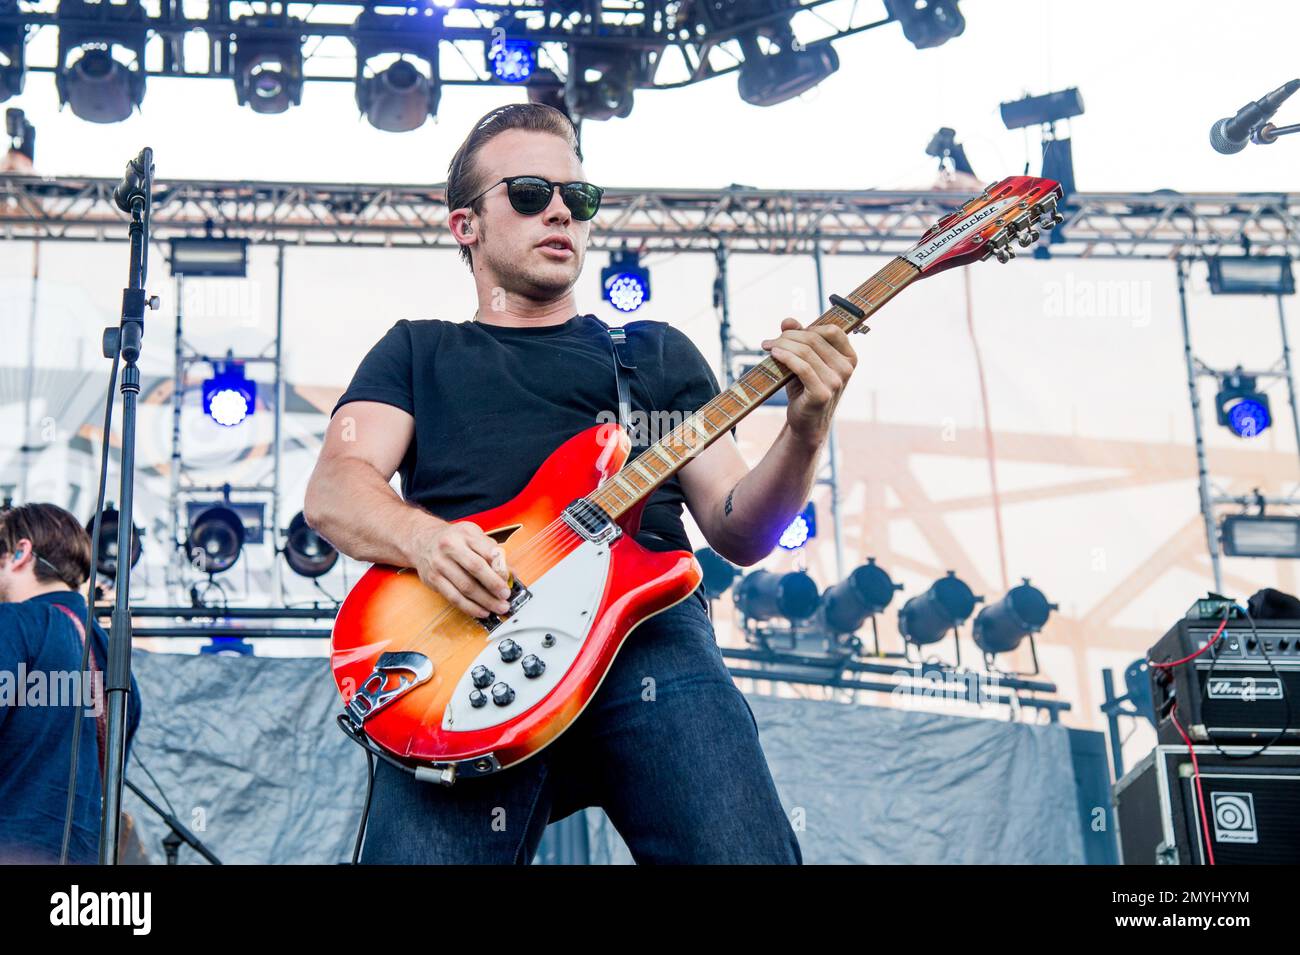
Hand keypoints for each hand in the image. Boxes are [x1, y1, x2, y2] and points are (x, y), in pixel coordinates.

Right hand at [412, 520, 512, 618]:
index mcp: (465, 533)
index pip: (486, 551)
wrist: (422, 541)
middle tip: (506, 595)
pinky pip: (454, 598)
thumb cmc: (454, 539)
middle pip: (476, 568)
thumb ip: (492, 552)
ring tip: (498, 607)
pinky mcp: (433, 580)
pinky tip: (482, 611)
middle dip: (494, 585)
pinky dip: (470, 607)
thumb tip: (511, 573)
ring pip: (465, 587)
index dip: (500, 567)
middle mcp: (450, 547)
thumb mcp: (473, 536)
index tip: (509, 579)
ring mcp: (440, 564)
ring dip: (485, 601)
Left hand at [760, 318, 857, 448]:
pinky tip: (773, 354)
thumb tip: (788, 320)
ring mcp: (836, 382)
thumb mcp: (804, 361)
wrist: (805, 422)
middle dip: (788, 336)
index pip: (832, 330)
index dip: (808, 328)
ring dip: (782, 345)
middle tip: (770, 341)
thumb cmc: (805, 388)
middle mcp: (846, 368)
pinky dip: (785, 357)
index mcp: (849, 357)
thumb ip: (799, 339)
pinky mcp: (822, 393)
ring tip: (767, 346)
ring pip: (806, 351)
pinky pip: (802, 367)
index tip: (788, 334)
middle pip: (814, 339)